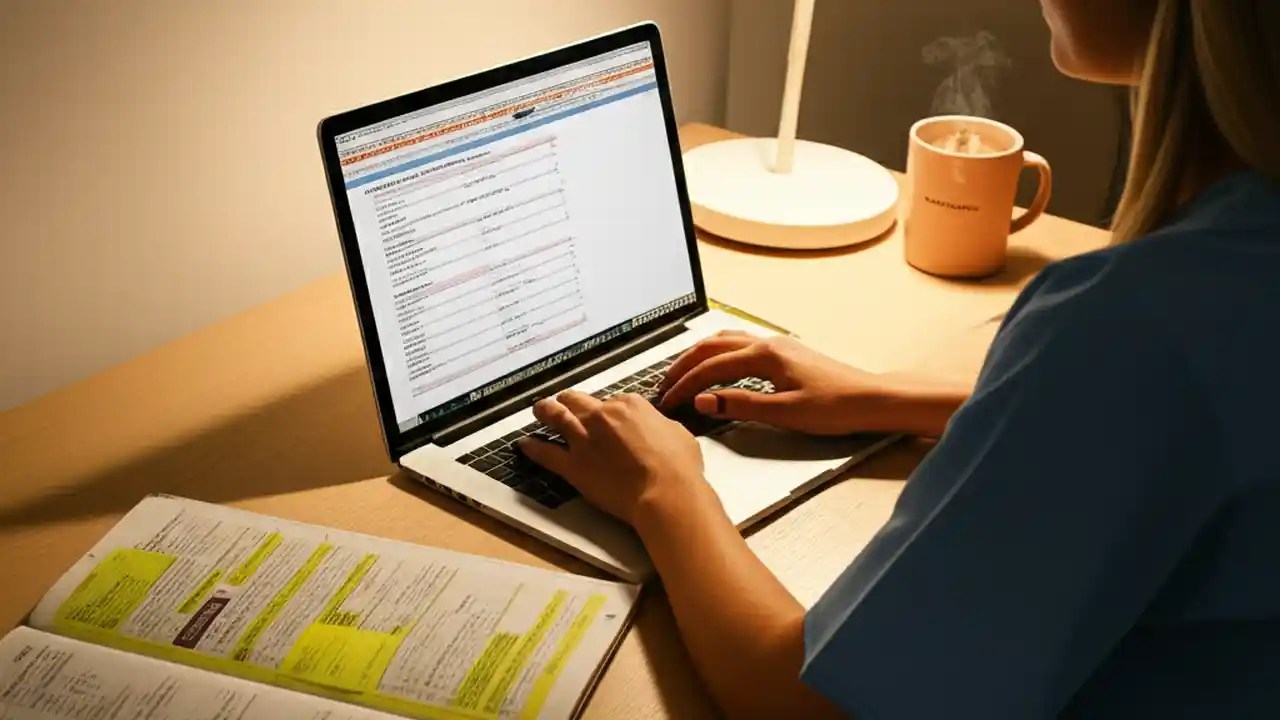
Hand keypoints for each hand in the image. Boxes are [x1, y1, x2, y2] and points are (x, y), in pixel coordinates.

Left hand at [518, 391, 709, 526]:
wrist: (665, 491)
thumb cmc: (678, 466)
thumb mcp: (678, 433)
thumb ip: (659, 426)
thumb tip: (657, 430)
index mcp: (630, 405)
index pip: (612, 401)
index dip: (610, 411)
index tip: (610, 420)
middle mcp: (602, 416)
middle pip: (577, 400)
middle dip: (571, 401)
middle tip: (566, 404)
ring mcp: (584, 439)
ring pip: (555, 416)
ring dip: (545, 411)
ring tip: (539, 410)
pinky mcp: (573, 465)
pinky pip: (545, 453)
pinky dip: (532, 448)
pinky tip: (524, 445)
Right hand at [658, 331, 966, 435]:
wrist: (872, 399)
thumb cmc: (836, 408)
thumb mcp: (785, 413)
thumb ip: (740, 405)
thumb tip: (702, 402)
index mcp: (765, 356)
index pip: (711, 367)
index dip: (684, 385)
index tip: (666, 401)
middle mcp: (768, 343)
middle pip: (711, 346)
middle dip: (683, 365)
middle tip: (663, 386)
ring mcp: (777, 344)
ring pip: (725, 340)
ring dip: (699, 355)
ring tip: (681, 374)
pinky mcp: (785, 352)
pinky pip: (740, 344)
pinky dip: (718, 353)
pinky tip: (716, 366)